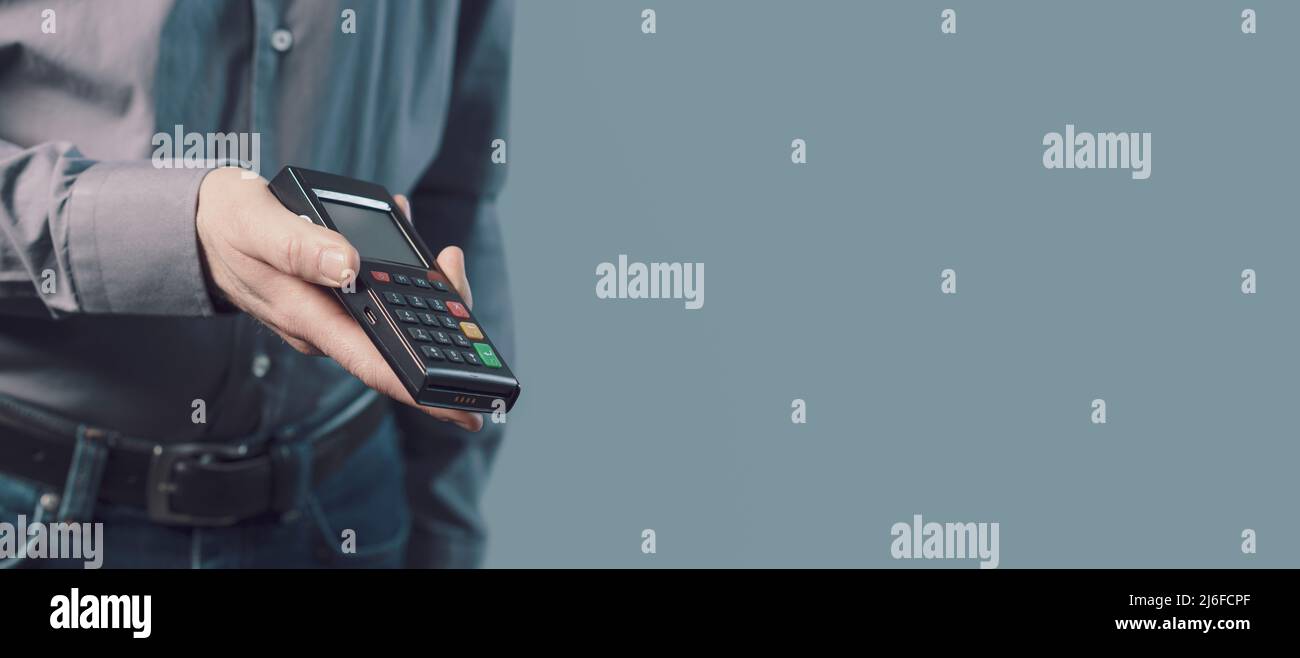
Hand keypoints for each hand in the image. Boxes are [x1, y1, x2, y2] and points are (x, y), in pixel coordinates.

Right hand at [195, 167, 481, 431]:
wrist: (199, 227)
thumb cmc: (227, 224)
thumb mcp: (257, 224)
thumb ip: (299, 247)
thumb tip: (347, 267)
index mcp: (308, 318)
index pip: (376, 366)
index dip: (425, 393)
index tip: (467, 412)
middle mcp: (323, 327)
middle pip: (395, 346)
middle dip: (440, 325)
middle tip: (458, 280)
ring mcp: (328, 318)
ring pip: (391, 322)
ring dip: (425, 294)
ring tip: (445, 258)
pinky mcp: (331, 302)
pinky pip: (377, 298)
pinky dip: (402, 275)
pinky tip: (416, 245)